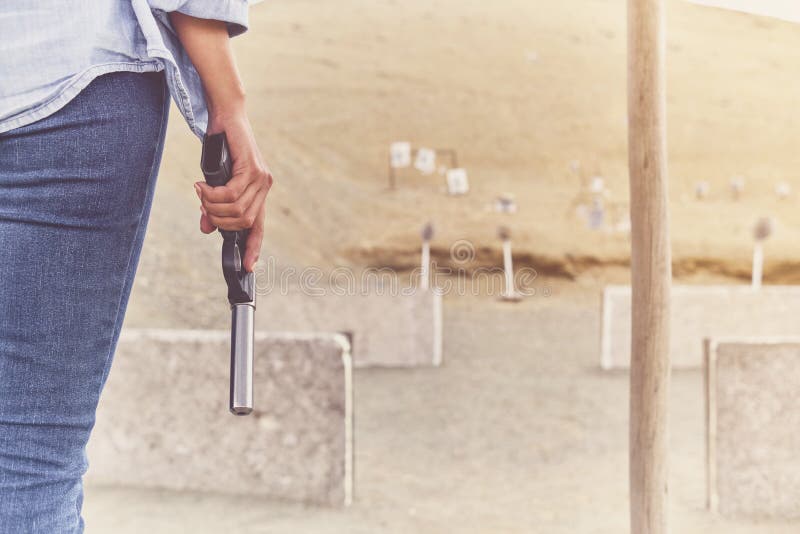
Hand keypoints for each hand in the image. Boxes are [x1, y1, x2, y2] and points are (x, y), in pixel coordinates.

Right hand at [194, 111, 271, 272]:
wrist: (226, 117)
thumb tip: (207, 228)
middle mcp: (263, 188)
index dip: (254, 248)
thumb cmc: (219, 149)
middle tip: (203, 205)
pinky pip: (233, 194)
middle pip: (242, 222)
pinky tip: (203, 186)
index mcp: (257, 194)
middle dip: (219, 219)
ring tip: (202, 194)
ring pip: (237, 210)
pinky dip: (214, 194)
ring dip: (214, 206)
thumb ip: (215, 206)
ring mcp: (261, 179)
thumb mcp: (214, 183)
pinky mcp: (252, 169)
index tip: (249, 267)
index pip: (258, 227)